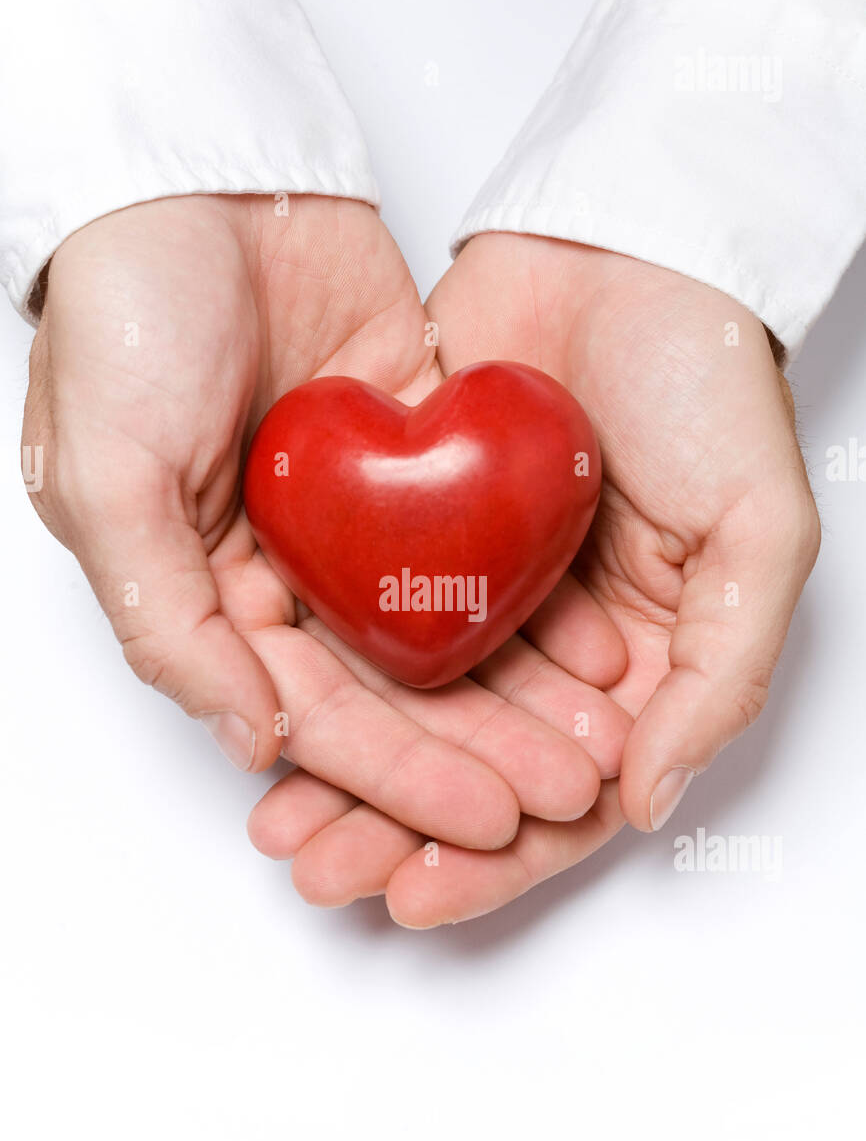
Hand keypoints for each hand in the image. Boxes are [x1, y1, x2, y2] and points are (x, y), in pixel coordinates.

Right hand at [24, 197, 622, 848]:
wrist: (200, 174)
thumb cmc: (124, 314)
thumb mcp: (106, 479)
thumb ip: (169, 620)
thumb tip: (249, 738)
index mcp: (209, 594)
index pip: (314, 713)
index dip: (398, 774)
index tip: (482, 817)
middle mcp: (287, 570)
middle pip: (396, 687)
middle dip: (478, 750)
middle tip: (562, 793)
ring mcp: (358, 515)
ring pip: (449, 627)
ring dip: (520, 692)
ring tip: (596, 740)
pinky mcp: (419, 453)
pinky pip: (484, 540)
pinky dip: (536, 594)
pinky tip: (593, 644)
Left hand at [264, 233, 818, 925]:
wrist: (623, 247)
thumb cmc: (713, 382)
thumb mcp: (759, 537)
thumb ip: (718, 680)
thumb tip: (646, 802)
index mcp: (648, 669)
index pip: (567, 799)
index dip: (494, 859)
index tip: (417, 892)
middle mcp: (560, 649)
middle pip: (471, 772)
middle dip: (394, 832)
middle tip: (320, 872)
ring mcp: (486, 594)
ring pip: (407, 714)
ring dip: (346, 775)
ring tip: (281, 826)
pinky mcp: (421, 535)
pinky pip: (367, 625)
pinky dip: (324, 677)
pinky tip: (272, 715)